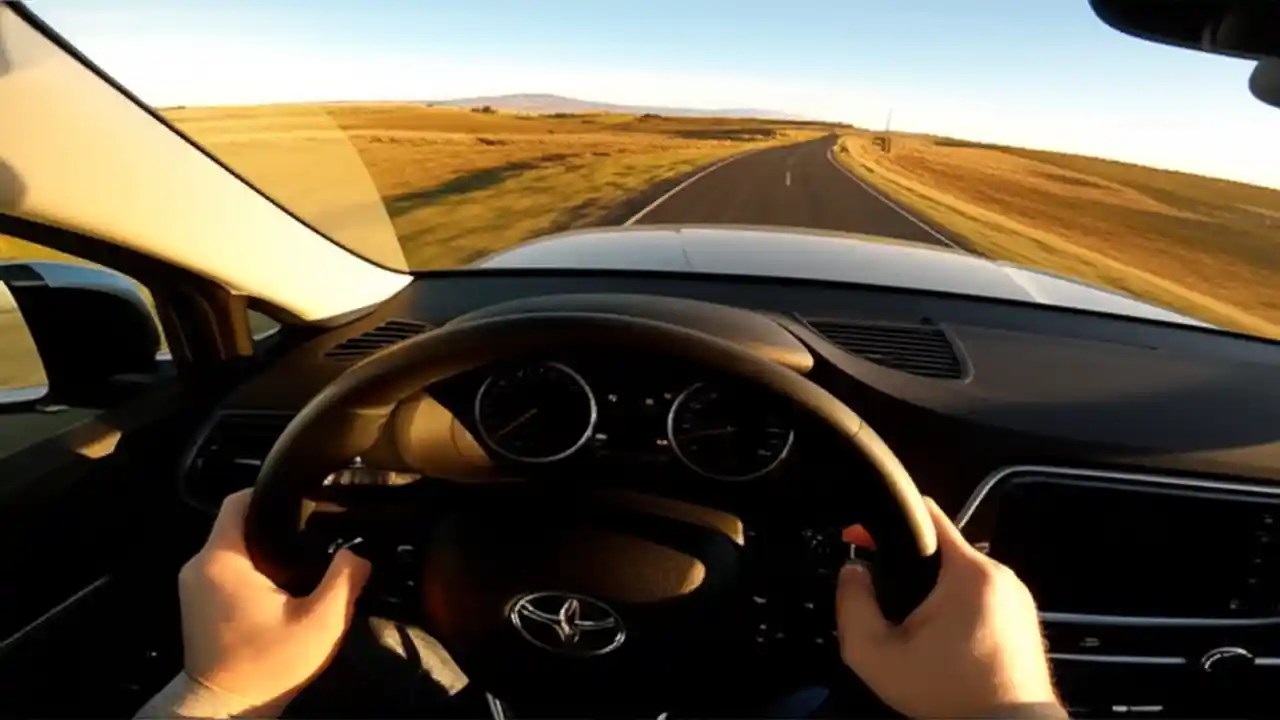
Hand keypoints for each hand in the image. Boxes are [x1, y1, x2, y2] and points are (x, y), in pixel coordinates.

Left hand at [176, 489, 371, 715]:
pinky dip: (251, 568)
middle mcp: (199, 564)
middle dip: (275, 524)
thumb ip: (345, 580)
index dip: (272, 492)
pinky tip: (280, 583)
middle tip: (313, 532)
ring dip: (264, 548)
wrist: (226, 709)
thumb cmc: (268, 664)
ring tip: (301, 558)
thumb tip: (359, 553)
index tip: (304, 500)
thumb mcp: (320, 623)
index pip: (240, 500)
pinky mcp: (196, 603)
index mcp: (222, 558)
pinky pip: (225, 568)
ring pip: (232, 547)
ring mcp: (193, 585)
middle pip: (238, 523)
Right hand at [836, 499, 1063, 717]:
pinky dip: (959, 609)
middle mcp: (999, 574)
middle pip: (940, 548)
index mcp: (967, 571)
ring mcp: (1017, 596)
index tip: (858, 538)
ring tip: (915, 624)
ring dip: (934, 589)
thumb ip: (853, 606)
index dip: (883, 520)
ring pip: (961, 575)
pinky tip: (944, 640)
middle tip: (885, 598)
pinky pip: (982, 597)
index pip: (924, 512)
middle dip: (908, 566)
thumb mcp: (878, 656)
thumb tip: (852, 572)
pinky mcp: (1025, 618)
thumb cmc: (948, 694)